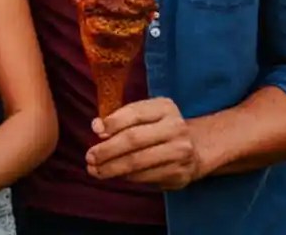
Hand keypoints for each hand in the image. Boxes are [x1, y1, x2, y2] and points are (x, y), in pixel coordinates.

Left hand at [86, 97, 202, 189]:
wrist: (196, 148)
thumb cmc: (159, 128)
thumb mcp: (145, 115)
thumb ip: (121, 118)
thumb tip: (97, 127)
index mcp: (164, 108)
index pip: (134, 113)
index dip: (112, 122)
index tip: (94, 131)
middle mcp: (175, 128)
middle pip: (134, 139)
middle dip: (107, 150)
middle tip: (89, 157)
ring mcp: (180, 152)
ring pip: (138, 162)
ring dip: (112, 168)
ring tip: (95, 170)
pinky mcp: (179, 173)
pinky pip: (146, 177)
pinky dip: (126, 177)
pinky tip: (115, 175)